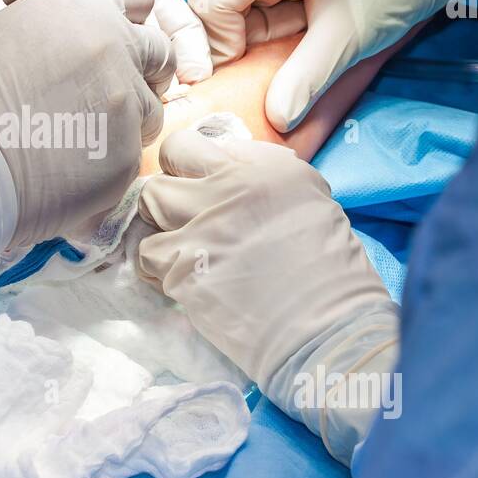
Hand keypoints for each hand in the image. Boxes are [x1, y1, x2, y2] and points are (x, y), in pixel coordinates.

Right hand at [0, 0, 174, 250]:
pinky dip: (109, 161)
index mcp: (84, 3)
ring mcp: (126, 101)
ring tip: (81, 136)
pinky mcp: (128, 154)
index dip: (134, 17)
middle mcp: (115, 44)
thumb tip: (81, 43)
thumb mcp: (7, 30)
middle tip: (111, 90)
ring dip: (127, 119)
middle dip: (143, 70)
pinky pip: (134, 154)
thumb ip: (58, 29)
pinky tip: (72, 168)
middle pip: (159, 52)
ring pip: (151, 108)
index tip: (123, 36)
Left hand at [135, 130, 398, 463]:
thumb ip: (265, 179)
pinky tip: (178, 278)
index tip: (197, 185)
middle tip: (182, 216)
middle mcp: (232, 187)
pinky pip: (147, 253)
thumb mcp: (311, 204)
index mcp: (267, 169)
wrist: (328, 334)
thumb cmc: (331, 277)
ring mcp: (203, 225)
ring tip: (178, 246)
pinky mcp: (182, 268)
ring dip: (158, 221)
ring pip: (149, 201)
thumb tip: (223, 168)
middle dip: (170, 187)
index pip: (198, 142)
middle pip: (168, 164)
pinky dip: (156, 265)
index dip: (190, 165)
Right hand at [187, 0, 477, 130]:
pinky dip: (258, 11)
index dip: (222, 47)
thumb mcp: (348, 39)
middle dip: (241, 36)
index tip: (253, 68)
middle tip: (291, 38)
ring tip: (298, 22)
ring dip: (249, 26)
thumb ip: (306, 78)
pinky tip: (294, 9)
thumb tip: (275, 120)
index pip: (210, 5)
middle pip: (213, 1)